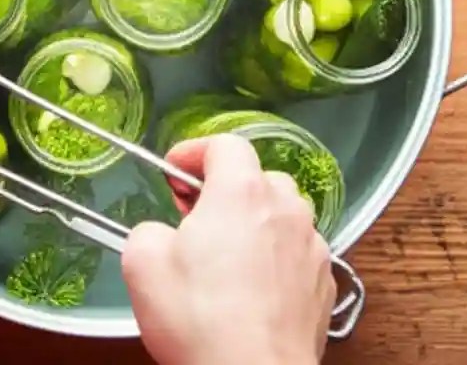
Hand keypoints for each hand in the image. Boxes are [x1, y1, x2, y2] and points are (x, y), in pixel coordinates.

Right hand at [122, 134, 335, 364]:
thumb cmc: (202, 322)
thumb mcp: (142, 263)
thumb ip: (148, 230)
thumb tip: (161, 235)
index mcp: (241, 192)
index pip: (225, 144)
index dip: (194, 152)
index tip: (175, 172)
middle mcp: (285, 211)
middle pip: (258, 177)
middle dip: (225, 190)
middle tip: (195, 217)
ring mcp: (311, 248)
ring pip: (283, 216)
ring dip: (255, 225)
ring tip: (225, 258)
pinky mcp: (323, 284)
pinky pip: (297, 255)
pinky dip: (275, 261)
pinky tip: (250, 291)